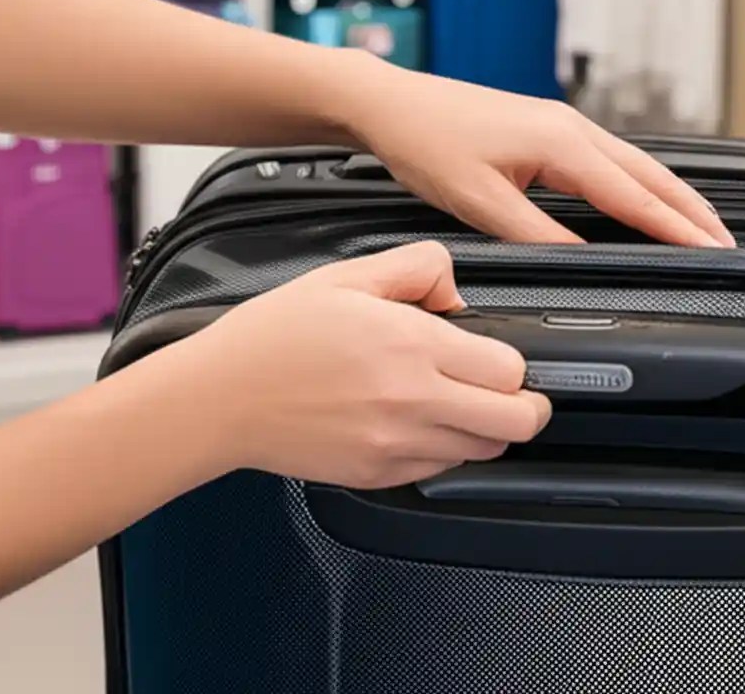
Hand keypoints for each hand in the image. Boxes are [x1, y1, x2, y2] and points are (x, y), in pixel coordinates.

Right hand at [170, 241, 551, 488]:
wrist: (219, 398)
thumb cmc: (273, 339)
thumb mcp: (347, 276)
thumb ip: (417, 268)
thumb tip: (456, 293)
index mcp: (410, 345)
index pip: (510, 369)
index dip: (514, 362)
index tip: (500, 357)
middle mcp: (411, 400)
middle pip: (515, 422)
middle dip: (525, 406)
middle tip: (514, 394)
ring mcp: (396, 445)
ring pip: (484, 452)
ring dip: (487, 431)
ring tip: (464, 408)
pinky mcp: (378, 475)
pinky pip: (441, 471)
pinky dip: (446, 451)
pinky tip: (422, 425)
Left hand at [340, 61, 734, 247]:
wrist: (393, 106)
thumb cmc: (427, 142)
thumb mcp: (480, 202)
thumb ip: (534, 234)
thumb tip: (577, 260)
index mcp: (561, 144)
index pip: (634, 196)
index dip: (676, 229)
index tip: (712, 252)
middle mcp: (571, 129)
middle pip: (651, 175)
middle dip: (693, 212)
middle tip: (728, 244)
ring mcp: (562, 126)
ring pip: (636, 165)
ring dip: (672, 197)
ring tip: (702, 226)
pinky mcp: (549, 131)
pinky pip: (612, 161)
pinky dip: (641, 185)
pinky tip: (644, 202)